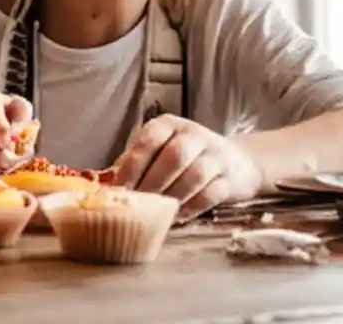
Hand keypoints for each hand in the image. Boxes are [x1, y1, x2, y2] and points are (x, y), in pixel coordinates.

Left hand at [113, 115, 263, 220]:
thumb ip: (137, 163)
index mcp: (169, 125)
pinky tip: (178, 216)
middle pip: (174, 156)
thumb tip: (106, 185)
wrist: (236, 162)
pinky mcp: (230, 177)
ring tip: (158, 213)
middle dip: (153, 182)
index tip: (119, 188)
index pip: (149, 140)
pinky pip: (211, 193)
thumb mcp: (161, 151)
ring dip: (173, 196)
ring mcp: (216, 155)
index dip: (133, 164)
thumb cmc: (186, 158)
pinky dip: (192, 207)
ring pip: (195, 175)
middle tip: (138, 204)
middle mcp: (194, 134)